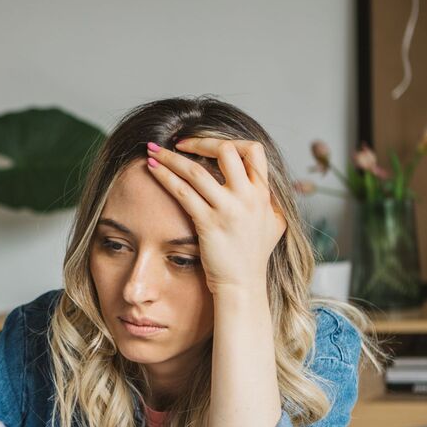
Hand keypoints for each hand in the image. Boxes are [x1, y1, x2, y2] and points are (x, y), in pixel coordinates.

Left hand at [144, 137, 286, 295]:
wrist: (243, 285)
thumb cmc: (253, 257)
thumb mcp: (274, 224)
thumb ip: (270, 202)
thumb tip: (267, 188)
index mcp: (263, 193)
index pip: (254, 150)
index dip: (229, 140)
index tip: (207, 145)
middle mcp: (248, 197)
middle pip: (226, 150)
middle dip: (199, 142)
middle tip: (178, 143)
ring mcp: (228, 210)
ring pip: (197, 170)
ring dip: (170, 157)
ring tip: (152, 150)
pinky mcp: (209, 223)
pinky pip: (183, 192)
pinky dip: (165, 177)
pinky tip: (152, 170)